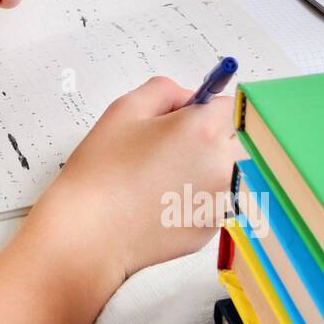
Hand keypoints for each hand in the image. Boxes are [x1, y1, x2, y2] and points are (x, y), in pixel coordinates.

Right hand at [28, 76, 243, 290]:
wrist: (90, 233)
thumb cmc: (101, 174)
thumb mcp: (124, 110)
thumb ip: (163, 91)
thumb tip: (187, 98)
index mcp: (204, 130)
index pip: (227, 107)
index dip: (201, 109)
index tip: (182, 119)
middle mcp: (223, 165)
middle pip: (234, 140)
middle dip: (209, 138)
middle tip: (167, 149)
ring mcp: (221, 200)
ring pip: (226, 172)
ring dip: (205, 169)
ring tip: (160, 178)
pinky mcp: (212, 227)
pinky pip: (213, 201)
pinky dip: (195, 198)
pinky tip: (160, 201)